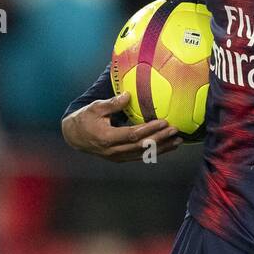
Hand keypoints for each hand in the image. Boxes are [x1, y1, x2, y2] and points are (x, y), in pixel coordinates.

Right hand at [61, 91, 181, 162]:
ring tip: (178, 141)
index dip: (148, 129)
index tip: (163, 122)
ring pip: (143, 154)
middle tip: (175, 131)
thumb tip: (128, 94)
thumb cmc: (85, 119)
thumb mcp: (95, 108)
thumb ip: (112, 104)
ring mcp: (118, 157)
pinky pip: (141, 156)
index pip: (132, 135)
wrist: (75, 137)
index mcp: (107, 138)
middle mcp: (113, 151)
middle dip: (160, 139)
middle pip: (141, 146)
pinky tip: (168, 147)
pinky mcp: (121, 158)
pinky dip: (155, 152)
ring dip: (162, 148)